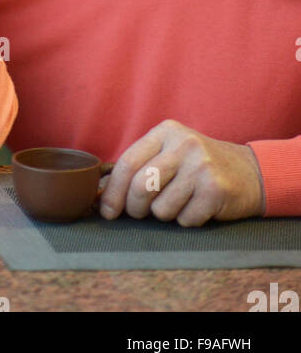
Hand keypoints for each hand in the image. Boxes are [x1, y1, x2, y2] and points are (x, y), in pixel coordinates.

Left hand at [99, 119, 265, 226]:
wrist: (250, 172)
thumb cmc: (198, 166)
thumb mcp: (170, 153)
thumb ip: (141, 166)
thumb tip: (102, 194)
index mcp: (165, 132)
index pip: (128, 162)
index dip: (112, 191)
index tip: (106, 211)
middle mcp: (183, 144)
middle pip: (141, 186)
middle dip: (135, 208)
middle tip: (141, 213)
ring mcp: (201, 166)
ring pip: (162, 208)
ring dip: (166, 214)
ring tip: (180, 201)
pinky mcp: (216, 189)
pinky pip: (185, 219)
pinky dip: (187, 220)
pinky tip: (198, 206)